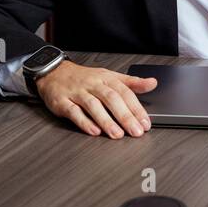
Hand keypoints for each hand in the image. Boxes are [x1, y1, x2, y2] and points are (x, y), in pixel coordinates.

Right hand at [34, 60, 156, 138]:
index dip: (136, 108)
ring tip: (117, 134)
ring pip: (93, 105)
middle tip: (136, 131)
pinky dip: (84, 122)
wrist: (54, 72)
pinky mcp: (62, 102)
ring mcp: (76, 93)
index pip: (125, 93)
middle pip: (111, 99)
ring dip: (106, 121)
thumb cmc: (84, 78)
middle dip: (125, 116)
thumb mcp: (110, 77)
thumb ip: (132, 83)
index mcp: (106, 79)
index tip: (145, 123)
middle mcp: (92, 85)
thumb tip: (152, 83)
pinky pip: (73, 112)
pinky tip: (94, 131)